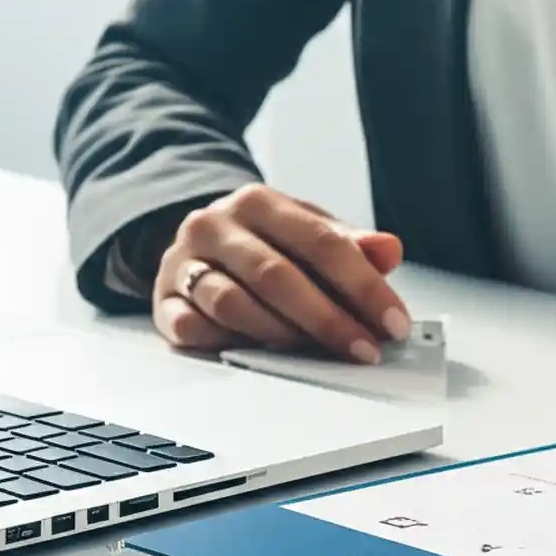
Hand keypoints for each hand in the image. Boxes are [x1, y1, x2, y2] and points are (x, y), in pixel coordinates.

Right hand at [152, 183, 409, 361]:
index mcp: (258, 202)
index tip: (393, 321)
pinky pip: (193, 328)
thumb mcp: (307, 234)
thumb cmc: (262, 244)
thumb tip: (390, 251)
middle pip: (277, 275)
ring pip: (233, 304)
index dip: (363, 285)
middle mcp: (214, 225)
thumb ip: (351, 245)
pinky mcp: (163, 302)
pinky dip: (228, 343)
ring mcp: (183, 263)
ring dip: (281, 335)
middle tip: (363, 348)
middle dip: (328, 319)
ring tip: (316, 353)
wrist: (196, 247)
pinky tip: (256, 352)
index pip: (320, 242)